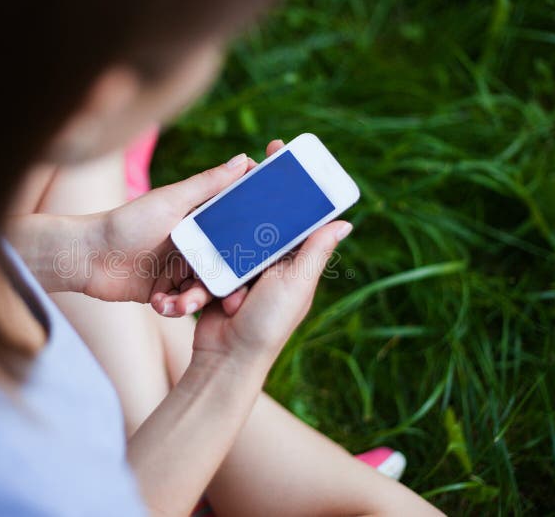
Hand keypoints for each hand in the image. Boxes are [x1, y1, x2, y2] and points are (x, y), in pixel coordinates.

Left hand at [76, 149, 260, 306]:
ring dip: (194, 300)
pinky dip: (175, 306)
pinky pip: (182, 304)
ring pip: (204, 290)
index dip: (253, 245)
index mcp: (200, 220)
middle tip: (231, 299)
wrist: (88, 257)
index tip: (267, 258)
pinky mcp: (165, 291)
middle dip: (226, 286)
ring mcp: (179, 269)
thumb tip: (245, 159)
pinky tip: (160, 303)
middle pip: (225, 268)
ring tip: (179, 303)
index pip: (237, 231)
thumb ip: (210, 184)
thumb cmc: (127, 222)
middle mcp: (194, 244)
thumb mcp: (172, 201)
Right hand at [192, 218, 352, 366]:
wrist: (227, 356)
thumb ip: (316, 250)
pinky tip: (219, 305)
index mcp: (294, 267)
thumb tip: (345, 223)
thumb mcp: (297, 283)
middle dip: (245, 252)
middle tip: (248, 272)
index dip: (283, 215)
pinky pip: (209, 266)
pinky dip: (210, 284)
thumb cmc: (269, 323)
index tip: (272, 196)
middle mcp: (269, 270)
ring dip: (226, 274)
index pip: (290, 229)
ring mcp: (242, 277)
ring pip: (227, 251)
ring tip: (236, 304)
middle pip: (254, 237)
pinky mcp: (218, 283)